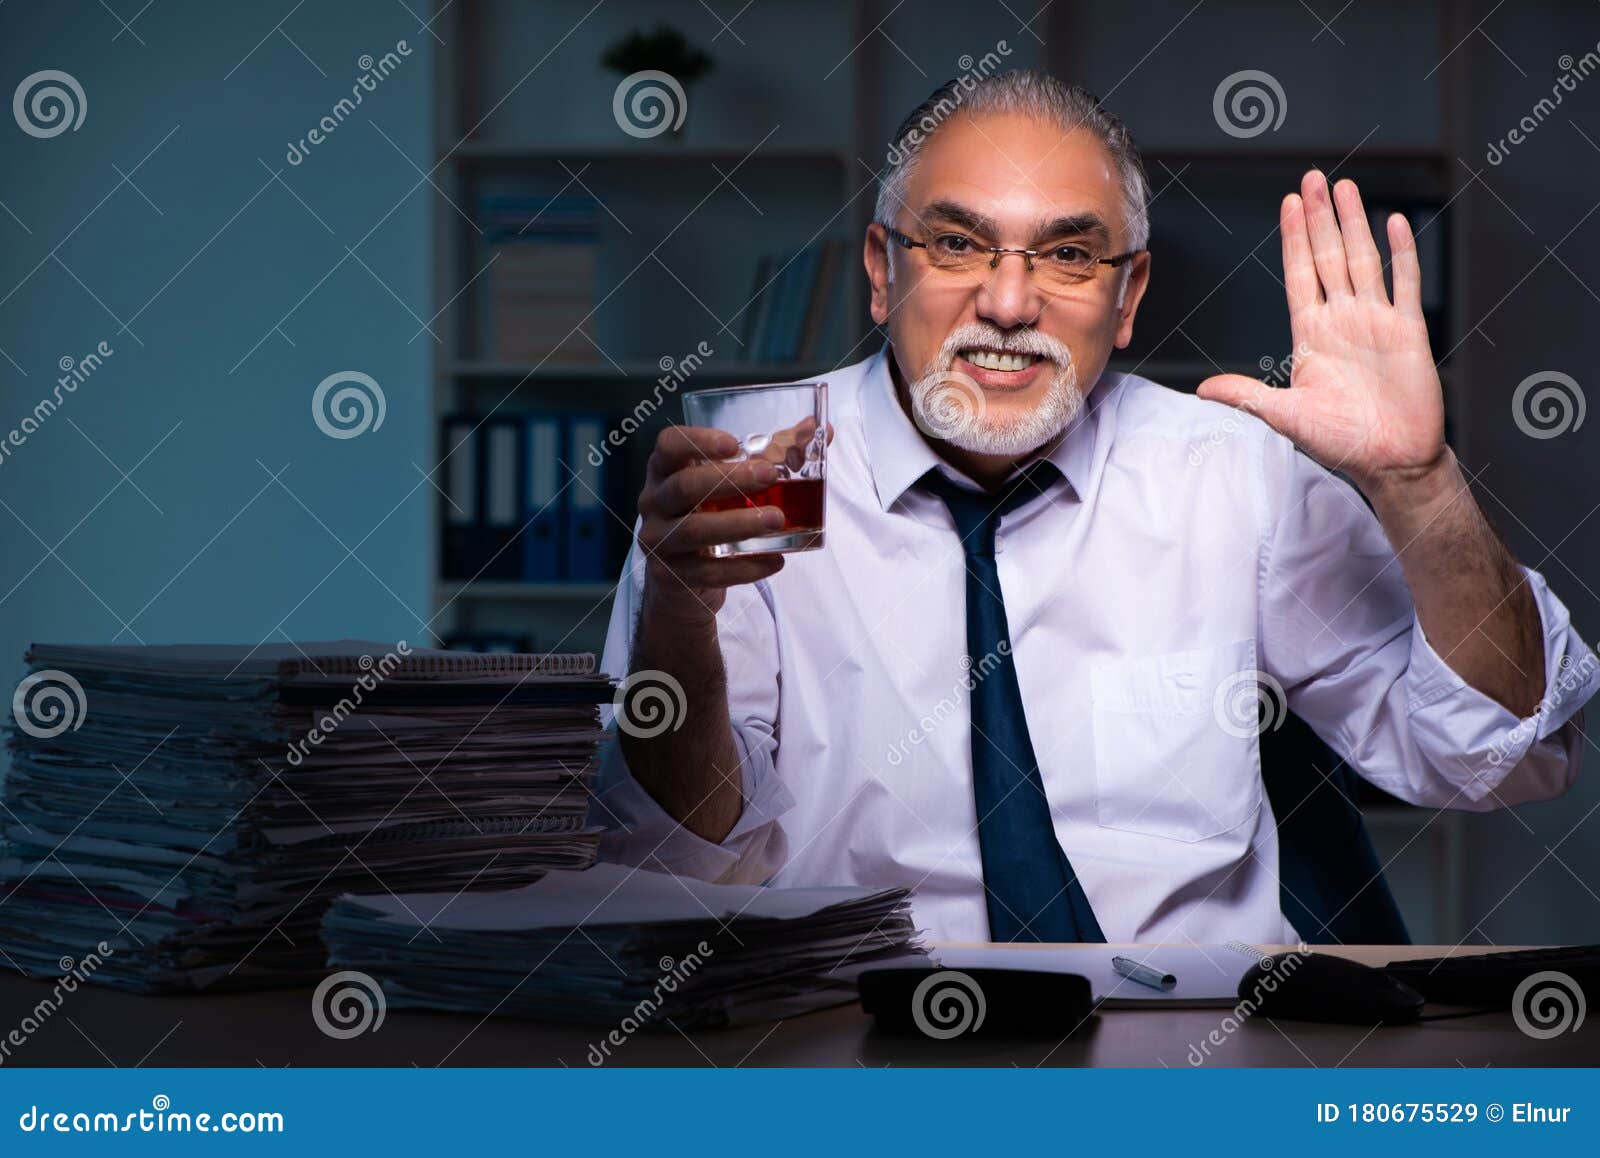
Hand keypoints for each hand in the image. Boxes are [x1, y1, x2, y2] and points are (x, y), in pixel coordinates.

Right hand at [636, 425, 789, 622]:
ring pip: (694, 530)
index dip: (697, 440)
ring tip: (778, 519)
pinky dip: (744, 568)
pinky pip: (707, 572)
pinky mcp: (670, 575)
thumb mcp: (730, 484)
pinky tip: (775, 560)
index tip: (734, 444)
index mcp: (665, 470)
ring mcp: (658, 539)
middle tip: (771, 476)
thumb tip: (823, 430)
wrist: (681, 579)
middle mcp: (654, 502)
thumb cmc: (710, 516)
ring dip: (739, 524)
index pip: (669, 445)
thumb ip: (773, 455)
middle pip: (684, 486)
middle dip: (729, 480)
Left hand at [1197, 170, 1447, 495]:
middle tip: (1312, 177)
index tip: (1287, 203)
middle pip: (1328, 256)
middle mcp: (1342, 320)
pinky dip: (1401, 252)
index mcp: (1311, 334)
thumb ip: (1247, 396)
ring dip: (1354, 223)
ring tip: (1345, 187)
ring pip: (1363, 260)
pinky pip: (1405, 283)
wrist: (1391, 460)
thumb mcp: (1285, 416)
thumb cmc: (1339, 442)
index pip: (1299, 274)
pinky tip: (1394, 222)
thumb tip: (1201, 391)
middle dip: (1319, 217)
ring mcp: (1376, 321)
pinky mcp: (1409, 330)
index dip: (1293, 238)